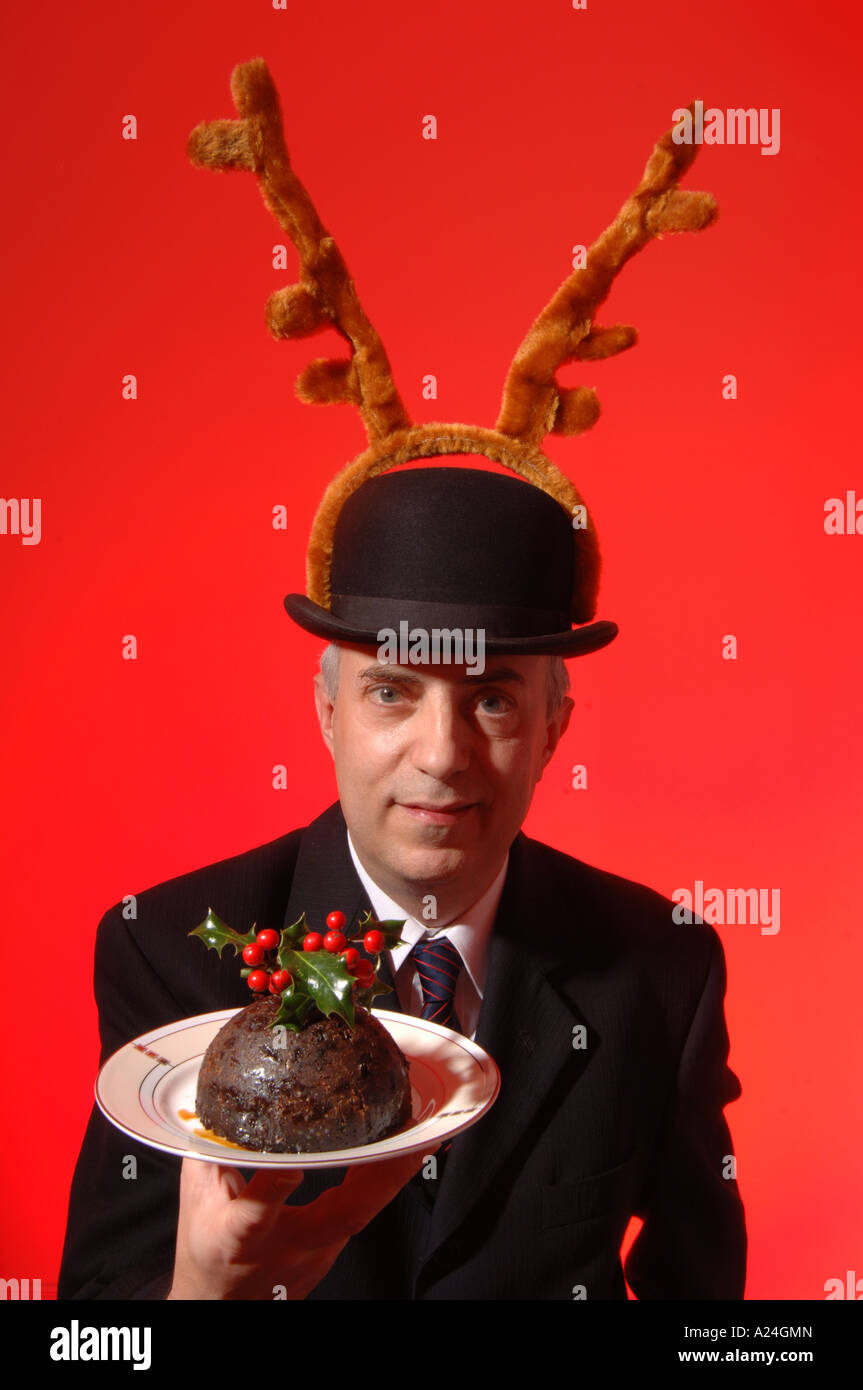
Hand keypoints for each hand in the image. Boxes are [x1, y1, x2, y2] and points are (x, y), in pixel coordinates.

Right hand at [167, 1148, 428, 1299]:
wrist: (220, 1303)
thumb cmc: (205, 1247)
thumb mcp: (196, 1196)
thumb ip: (210, 1149)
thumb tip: (222, 1095)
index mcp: (238, 1235)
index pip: (257, 1212)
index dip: (274, 1187)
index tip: (290, 1165)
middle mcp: (285, 1247)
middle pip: (340, 1216)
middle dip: (379, 1175)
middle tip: (411, 1137)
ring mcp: (315, 1253)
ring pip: (362, 1213)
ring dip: (395, 1172)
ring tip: (423, 1133)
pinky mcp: (331, 1250)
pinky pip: (363, 1210)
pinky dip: (384, 1178)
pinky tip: (404, 1150)